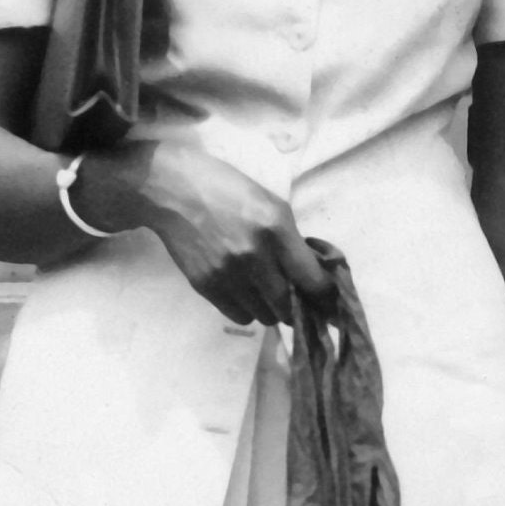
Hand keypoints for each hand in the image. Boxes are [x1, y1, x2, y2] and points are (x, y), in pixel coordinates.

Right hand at [76, 140, 333, 325]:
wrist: (174, 191)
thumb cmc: (228, 189)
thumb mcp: (271, 204)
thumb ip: (292, 240)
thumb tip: (311, 274)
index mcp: (276, 228)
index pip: (312, 279)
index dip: (325, 298)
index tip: (330, 304)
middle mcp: (255, 256)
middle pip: (289, 307)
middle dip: (297, 305)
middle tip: (297, 297)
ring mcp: (228, 275)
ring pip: (265, 316)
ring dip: (272, 308)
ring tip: (267, 289)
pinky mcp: (206, 286)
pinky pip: (239, 316)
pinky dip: (248, 309)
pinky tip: (245, 291)